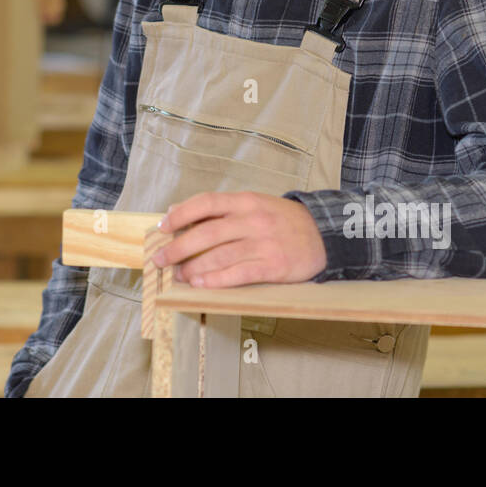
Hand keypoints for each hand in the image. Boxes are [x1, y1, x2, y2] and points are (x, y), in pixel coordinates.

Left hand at [153, 191, 326, 287]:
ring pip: (220, 256)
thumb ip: (221, 210)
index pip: (206, 203)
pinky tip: (200, 284)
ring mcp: (263, 243)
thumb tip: (178, 213)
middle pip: (207, 234)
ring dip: (193, 268)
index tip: (162, 226)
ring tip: (178, 275)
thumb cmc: (282, 220)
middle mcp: (252, 220)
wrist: (325, 234)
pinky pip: (239, 274)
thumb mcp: (254, 204)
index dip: (180, 214)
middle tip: (160, 259)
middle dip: (178, 247)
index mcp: (245, 201)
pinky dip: (216, 280)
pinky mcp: (273, 266)